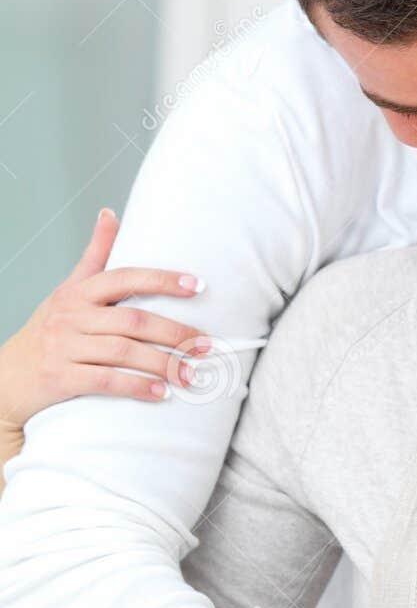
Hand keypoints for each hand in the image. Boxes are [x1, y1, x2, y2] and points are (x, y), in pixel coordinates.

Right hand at [0, 209, 207, 428]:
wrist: (6, 380)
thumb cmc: (47, 333)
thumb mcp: (66, 292)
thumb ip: (93, 257)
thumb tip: (110, 213)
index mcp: (77, 293)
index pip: (124, 277)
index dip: (162, 280)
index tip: (198, 286)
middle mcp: (70, 316)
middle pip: (133, 319)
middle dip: (175, 332)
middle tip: (207, 346)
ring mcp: (64, 347)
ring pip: (124, 351)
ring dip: (164, 364)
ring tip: (192, 374)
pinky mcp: (61, 378)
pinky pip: (106, 381)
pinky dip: (137, 387)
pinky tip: (161, 394)